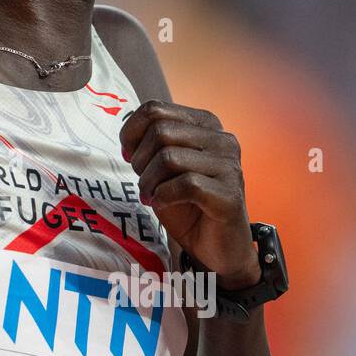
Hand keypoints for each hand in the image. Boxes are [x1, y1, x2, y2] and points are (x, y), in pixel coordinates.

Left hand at [118, 100, 258, 288]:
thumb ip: (151, 143)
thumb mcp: (164, 166)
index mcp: (205, 124)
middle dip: (140, 159)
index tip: (128, 155)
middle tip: (143, 182)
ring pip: (169, 157)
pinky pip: (185, 184)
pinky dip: (163, 196)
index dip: (130, 132)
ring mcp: (229, 165)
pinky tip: (162, 204)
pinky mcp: (230, 193)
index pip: (155, 109)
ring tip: (150, 196)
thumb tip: (126, 132)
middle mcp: (222, 139)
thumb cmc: (187, 204)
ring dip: (149, 181)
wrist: (216, 246)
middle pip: (160, 131)